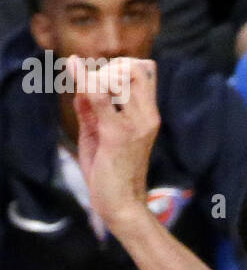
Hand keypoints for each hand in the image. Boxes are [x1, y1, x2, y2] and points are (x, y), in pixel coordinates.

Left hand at [71, 57, 159, 230]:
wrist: (122, 204)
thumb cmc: (112, 172)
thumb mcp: (100, 134)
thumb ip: (92, 109)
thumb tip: (80, 84)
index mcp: (148, 115)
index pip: (146, 71)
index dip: (122, 65)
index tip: (102, 77)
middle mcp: (147, 116)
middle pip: (135, 69)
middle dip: (109, 68)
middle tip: (93, 86)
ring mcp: (135, 124)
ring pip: (119, 78)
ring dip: (97, 78)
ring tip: (87, 96)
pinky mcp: (117, 134)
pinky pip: (100, 98)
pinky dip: (85, 82)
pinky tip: (74, 72)